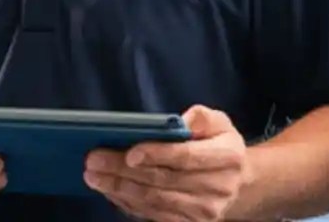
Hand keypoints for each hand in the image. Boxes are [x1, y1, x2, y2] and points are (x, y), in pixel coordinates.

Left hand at [84, 106, 246, 221]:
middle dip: (124, 170)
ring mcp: (204, 211)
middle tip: (94, 159)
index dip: (157, 155)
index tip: (129, 153)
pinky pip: (153, 215)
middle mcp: (219, 188)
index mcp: (228, 157)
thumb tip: (181, 123)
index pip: (187, 157)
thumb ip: (202, 117)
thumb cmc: (217, 144)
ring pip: (155, 200)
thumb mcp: (218, 122)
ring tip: (93, 175)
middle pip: (164, 180)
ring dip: (119, 188)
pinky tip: (108, 189)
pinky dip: (127, 202)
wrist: (235, 183)